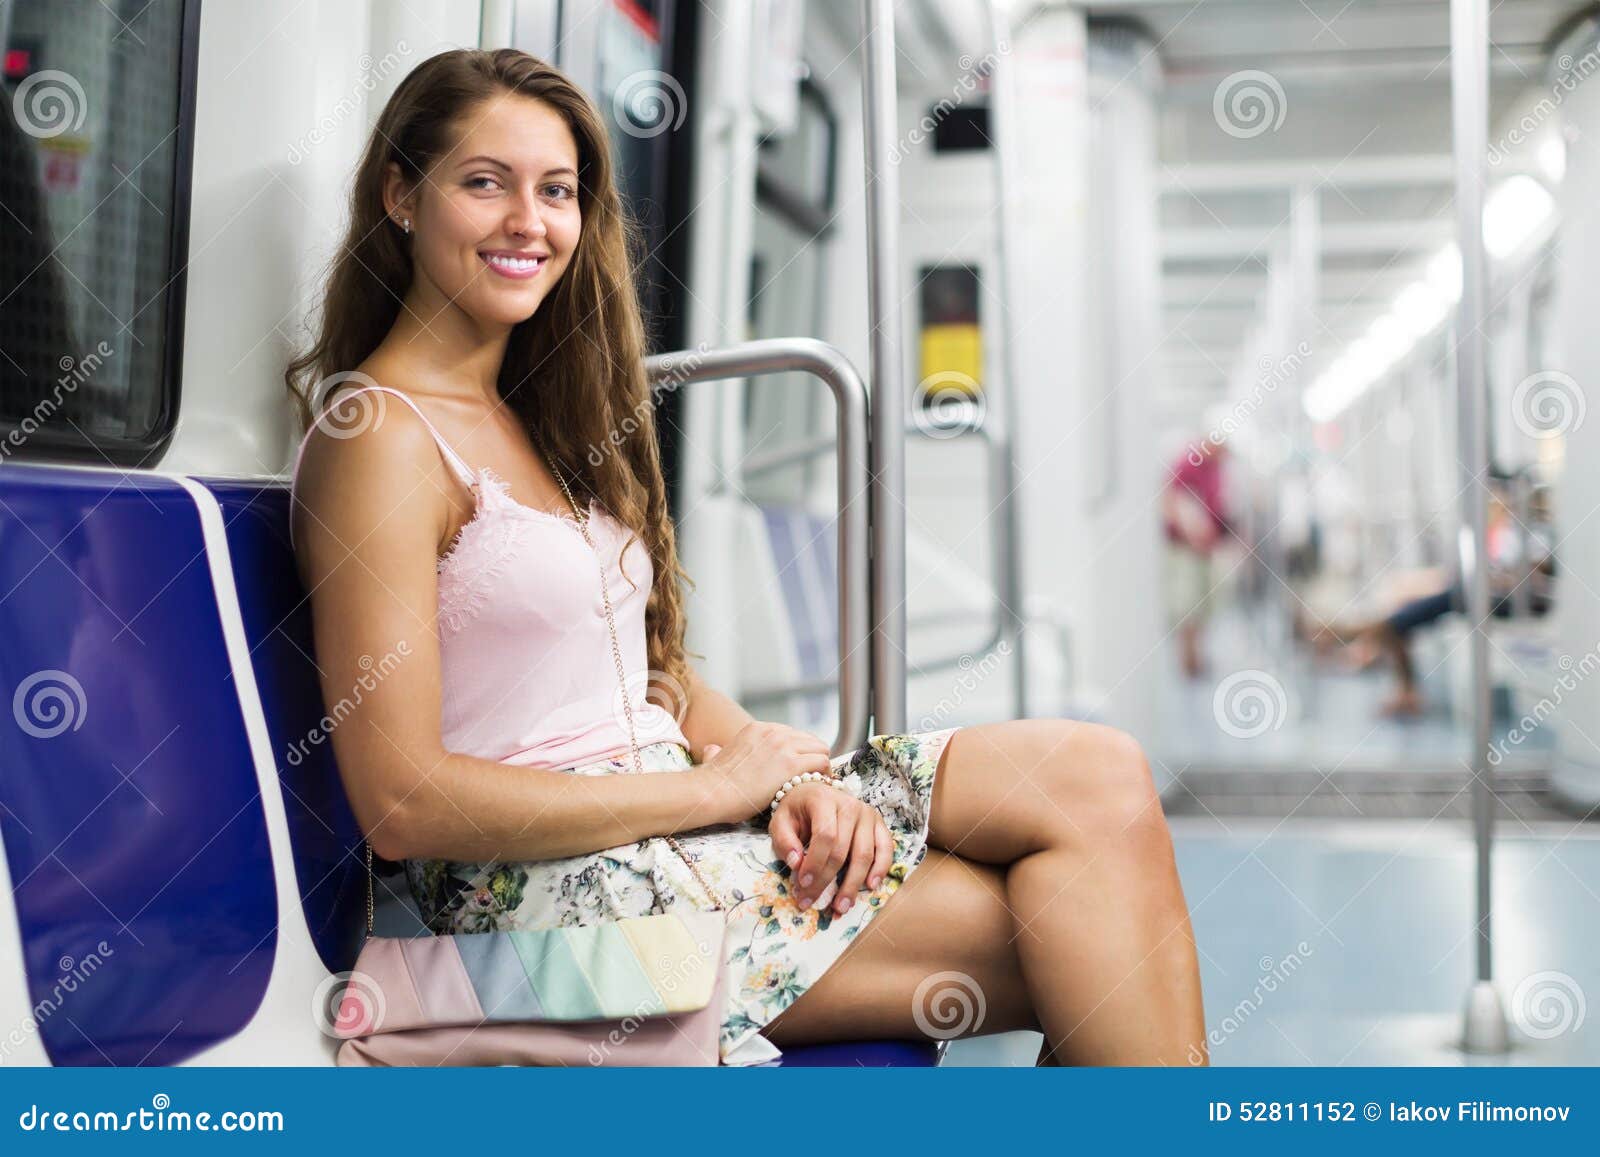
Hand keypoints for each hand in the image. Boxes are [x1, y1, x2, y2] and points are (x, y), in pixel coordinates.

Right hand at [692, 722, 830, 823]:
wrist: (712, 792)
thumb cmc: (713, 783)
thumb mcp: (715, 757)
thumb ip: (717, 751)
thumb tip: (711, 750)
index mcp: (758, 728)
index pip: (793, 735)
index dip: (800, 752)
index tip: (801, 766)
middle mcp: (773, 732)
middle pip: (809, 739)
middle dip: (813, 756)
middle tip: (813, 775)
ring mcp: (784, 746)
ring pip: (820, 748)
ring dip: (820, 765)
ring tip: (817, 781)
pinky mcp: (791, 764)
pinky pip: (821, 762)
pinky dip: (823, 774)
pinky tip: (818, 786)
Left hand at [768, 781, 893, 917]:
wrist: (815, 793)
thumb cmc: (797, 811)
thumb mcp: (780, 821)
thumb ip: (784, 841)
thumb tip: (796, 864)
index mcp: (823, 799)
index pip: (825, 835)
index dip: (815, 863)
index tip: (802, 885)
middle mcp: (849, 804)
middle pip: (843, 849)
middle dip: (827, 880)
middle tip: (813, 902)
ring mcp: (867, 814)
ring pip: (865, 854)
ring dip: (853, 884)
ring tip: (841, 907)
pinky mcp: (879, 824)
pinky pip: (886, 848)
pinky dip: (880, 869)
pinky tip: (870, 886)